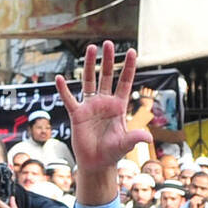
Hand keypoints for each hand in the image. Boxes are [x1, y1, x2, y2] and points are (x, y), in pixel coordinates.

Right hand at [55, 41, 151, 200]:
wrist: (96, 163)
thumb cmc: (112, 153)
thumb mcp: (125, 144)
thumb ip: (135, 138)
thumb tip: (148, 138)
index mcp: (118, 106)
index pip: (124, 82)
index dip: (128, 67)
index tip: (132, 51)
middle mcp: (104, 102)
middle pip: (106, 76)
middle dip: (108, 60)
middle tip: (108, 43)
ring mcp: (90, 106)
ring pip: (89, 81)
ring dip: (89, 65)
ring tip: (91, 48)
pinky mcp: (77, 114)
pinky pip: (69, 99)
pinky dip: (63, 90)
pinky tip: (59, 78)